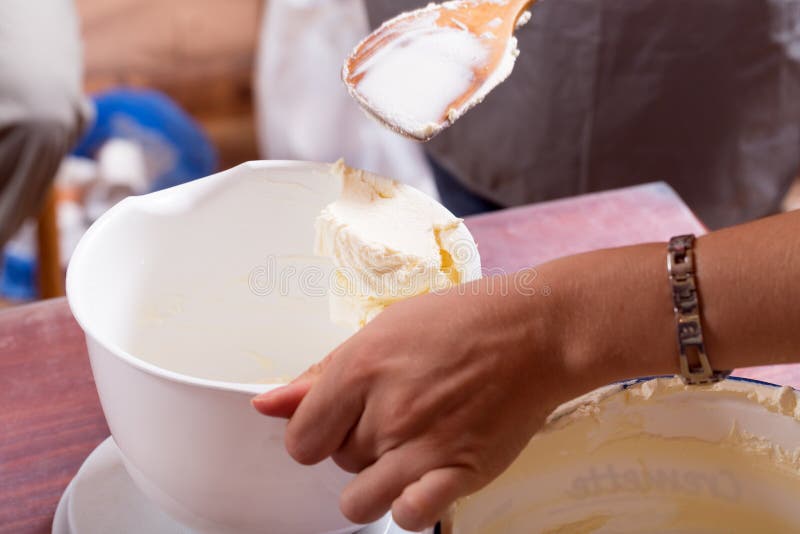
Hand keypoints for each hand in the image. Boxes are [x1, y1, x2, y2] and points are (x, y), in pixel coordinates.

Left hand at [253, 271, 583, 530]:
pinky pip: (409, 517)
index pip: (300, 438)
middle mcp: (387, 411)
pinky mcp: (461, 470)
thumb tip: (265, 405)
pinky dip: (409, 506)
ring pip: (359, 500)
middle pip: (335, 462)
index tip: (339, 420)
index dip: (315, 432)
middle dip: (355, 444)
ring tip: (403, 452)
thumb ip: (320, 373)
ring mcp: (424, 445)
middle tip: (395, 414)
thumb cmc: (460, 321)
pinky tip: (424, 478)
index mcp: (360, 369)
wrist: (534, 331)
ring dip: (374, 483)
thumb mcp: (383, 329)